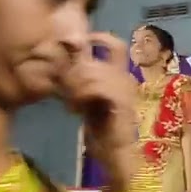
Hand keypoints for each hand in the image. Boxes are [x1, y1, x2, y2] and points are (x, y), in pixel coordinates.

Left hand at [61, 32, 137, 175]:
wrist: (115, 153)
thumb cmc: (101, 128)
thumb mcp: (86, 96)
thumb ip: (79, 78)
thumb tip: (64, 57)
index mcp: (120, 75)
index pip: (116, 45)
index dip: (100, 38)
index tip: (82, 44)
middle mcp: (125, 78)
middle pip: (92, 61)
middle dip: (72, 75)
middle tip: (65, 93)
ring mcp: (125, 90)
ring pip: (91, 72)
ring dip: (74, 88)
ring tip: (71, 105)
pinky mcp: (121, 102)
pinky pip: (95, 87)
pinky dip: (81, 96)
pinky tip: (76, 109)